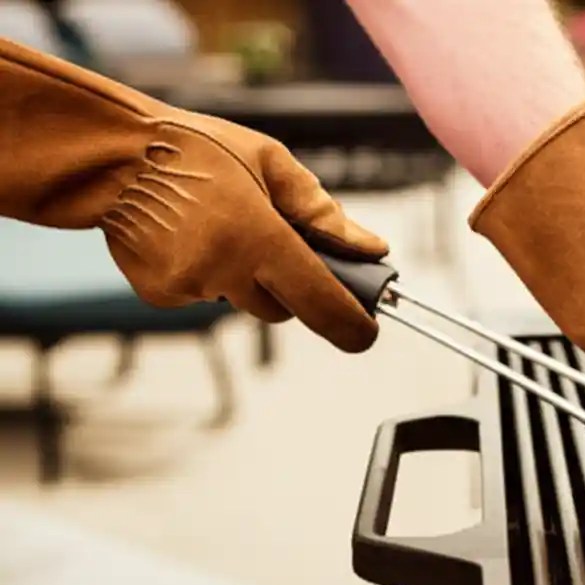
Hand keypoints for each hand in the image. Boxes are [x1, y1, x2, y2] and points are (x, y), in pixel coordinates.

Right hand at [0, 37, 384, 351]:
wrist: (109, 154)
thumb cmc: (195, 149)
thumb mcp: (271, 163)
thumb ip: (324, 213)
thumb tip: (370, 248)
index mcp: (258, 236)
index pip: (319, 299)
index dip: (350, 324)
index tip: (367, 332)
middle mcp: (224, 269)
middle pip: (283, 307)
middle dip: (289, 282)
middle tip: (272, 238)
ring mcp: (188, 286)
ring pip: (243, 301)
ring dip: (245, 276)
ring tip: (220, 225)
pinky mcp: (160, 294)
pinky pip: (205, 296)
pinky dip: (207, 275)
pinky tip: (189, 237)